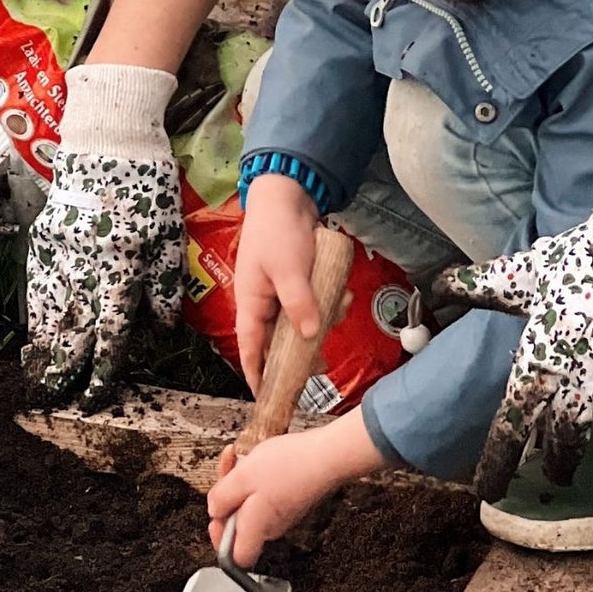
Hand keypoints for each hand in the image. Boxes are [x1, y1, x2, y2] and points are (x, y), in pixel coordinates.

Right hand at [23, 64, 180, 409]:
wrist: (108, 140)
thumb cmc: (147, 184)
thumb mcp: (169, 234)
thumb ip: (164, 283)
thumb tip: (161, 325)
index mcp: (123, 268)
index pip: (111, 334)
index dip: (103, 370)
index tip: (97, 394)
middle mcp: (87, 268)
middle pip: (73, 332)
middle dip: (66, 371)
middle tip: (60, 398)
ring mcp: (60, 254)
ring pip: (48, 314)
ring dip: (44, 350)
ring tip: (40, 377)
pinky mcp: (43, 240)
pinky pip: (36, 286)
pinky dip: (34, 314)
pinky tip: (33, 333)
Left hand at [206, 410, 386, 566]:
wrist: (327, 455)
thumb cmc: (290, 466)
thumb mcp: (242, 477)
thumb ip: (220, 499)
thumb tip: (214, 511)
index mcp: (256, 529)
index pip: (233, 558)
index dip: (219, 539)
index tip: (215, 516)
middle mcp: (271, 527)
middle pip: (238, 524)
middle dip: (228, 496)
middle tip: (228, 473)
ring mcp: (283, 513)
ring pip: (250, 504)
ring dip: (241, 481)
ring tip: (241, 459)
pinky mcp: (291, 499)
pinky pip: (265, 494)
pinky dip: (257, 477)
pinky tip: (259, 459)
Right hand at [235, 173, 321, 391]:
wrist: (287, 194)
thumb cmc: (278, 232)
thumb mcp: (288, 270)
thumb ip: (299, 303)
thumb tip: (310, 337)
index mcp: (252, 303)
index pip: (250, 348)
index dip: (256, 374)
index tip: (267, 398)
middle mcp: (265, 302)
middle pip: (281, 340)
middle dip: (304, 348)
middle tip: (324, 362)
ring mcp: (282, 291)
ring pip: (302, 321)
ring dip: (323, 318)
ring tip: (340, 306)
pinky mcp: (300, 281)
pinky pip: (314, 302)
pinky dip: (328, 301)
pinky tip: (342, 293)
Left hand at [436, 212, 592, 499]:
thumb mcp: (532, 270)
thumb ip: (485, 286)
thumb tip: (440, 286)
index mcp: (547, 354)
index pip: (514, 422)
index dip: (498, 462)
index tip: (487, 491)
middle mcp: (587, 380)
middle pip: (566, 442)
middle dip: (557, 460)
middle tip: (554, 468)